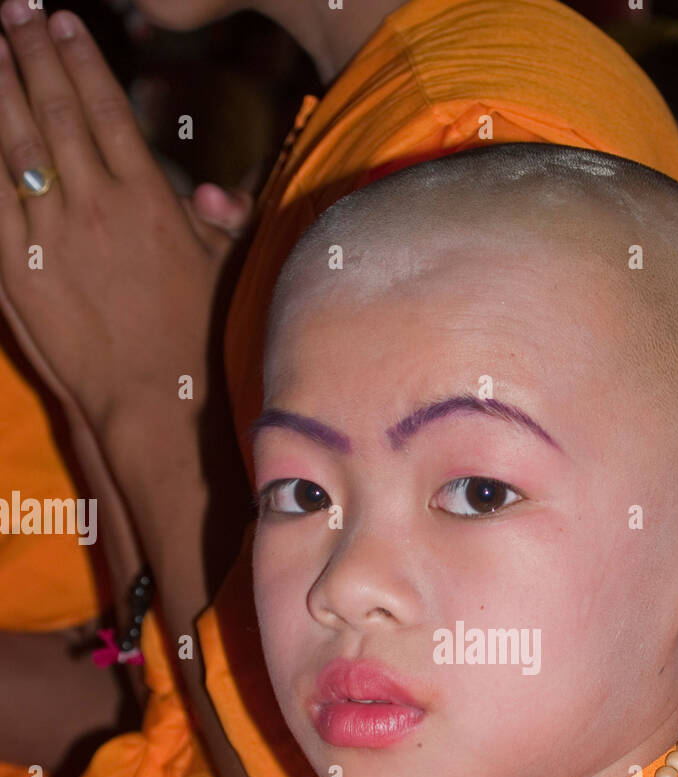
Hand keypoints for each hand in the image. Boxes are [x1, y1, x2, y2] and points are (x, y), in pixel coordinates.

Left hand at [0, 3, 242, 439]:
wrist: (155, 402)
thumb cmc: (195, 345)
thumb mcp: (223, 277)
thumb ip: (216, 226)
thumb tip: (209, 195)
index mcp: (148, 201)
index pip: (106, 110)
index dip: (81, 60)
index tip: (63, 23)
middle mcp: (97, 205)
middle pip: (55, 110)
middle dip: (30, 51)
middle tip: (12, 10)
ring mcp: (53, 233)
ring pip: (14, 141)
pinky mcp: (17, 266)